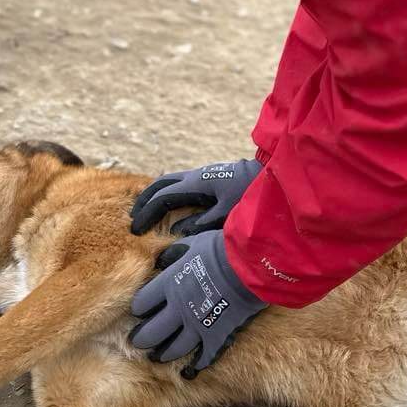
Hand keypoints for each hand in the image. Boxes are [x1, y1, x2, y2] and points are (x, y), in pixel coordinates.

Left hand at [129, 229, 266, 375]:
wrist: (248, 264)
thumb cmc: (221, 249)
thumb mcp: (191, 244)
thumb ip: (175, 255)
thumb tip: (164, 259)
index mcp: (168, 284)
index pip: (142, 304)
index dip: (138, 309)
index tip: (139, 311)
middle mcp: (178, 308)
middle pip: (151, 332)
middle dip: (142, 339)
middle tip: (137, 342)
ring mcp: (197, 325)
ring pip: (173, 348)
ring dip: (164, 354)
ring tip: (158, 357)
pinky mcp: (216, 335)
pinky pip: (204, 356)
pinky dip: (197, 363)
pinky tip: (192, 367)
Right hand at [130, 158, 262, 235]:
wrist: (274, 175)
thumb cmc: (252, 195)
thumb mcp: (228, 214)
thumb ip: (202, 223)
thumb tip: (178, 230)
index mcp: (197, 183)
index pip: (162, 197)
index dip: (147, 214)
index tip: (136, 231)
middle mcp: (196, 176)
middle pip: (160, 184)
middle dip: (144, 200)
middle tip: (133, 218)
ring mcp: (204, 175)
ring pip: (170, 181)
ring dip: (156, 195)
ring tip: (146, 212)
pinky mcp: (212, 178)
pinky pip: (182, 183)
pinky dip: (169, 193)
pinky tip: (170, 205)